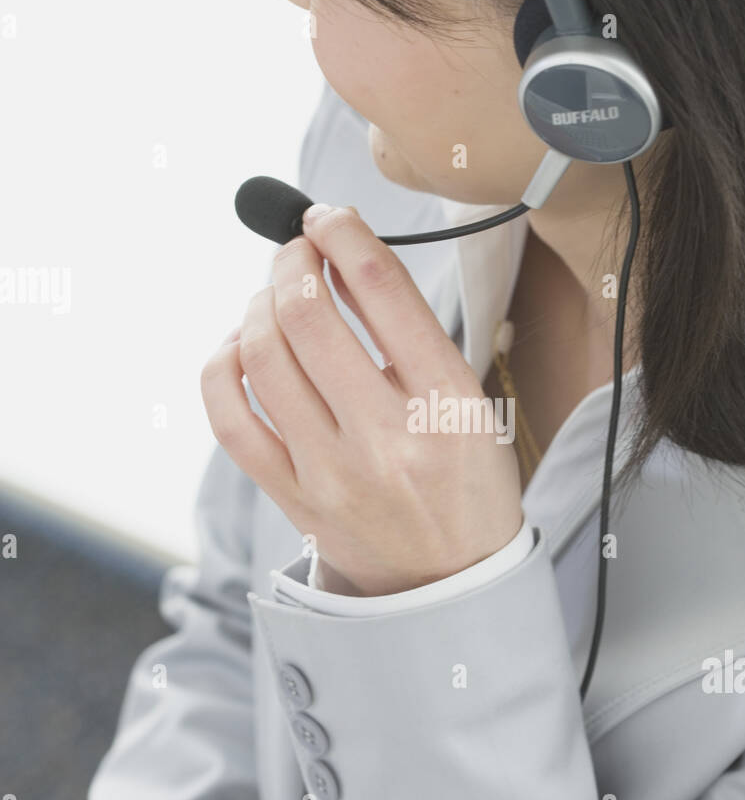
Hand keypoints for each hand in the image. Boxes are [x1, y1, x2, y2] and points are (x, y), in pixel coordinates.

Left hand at [201, 204, 523, 595]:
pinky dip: (222, 366)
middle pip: (305, 313)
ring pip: (258, 356)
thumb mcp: (468, 400)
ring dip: (256, 306)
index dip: (340, 232)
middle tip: (294, 252)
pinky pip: (229, 417)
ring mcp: (332, 473)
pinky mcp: (293, 498)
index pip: (380, 287)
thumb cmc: (466, 482)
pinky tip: (240, 351)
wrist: (453, 582)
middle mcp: (388, 437)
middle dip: (288, 261)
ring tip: (272, 300)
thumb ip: (409, 333)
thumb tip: (338, 256)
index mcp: (447, 403)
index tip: (326, 217)